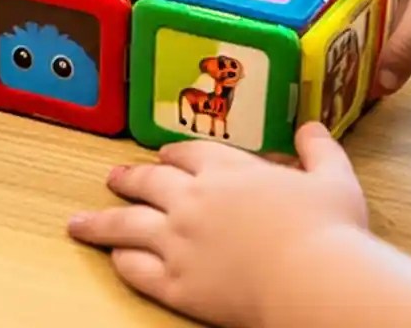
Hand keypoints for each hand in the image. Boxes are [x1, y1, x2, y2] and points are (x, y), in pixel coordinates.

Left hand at [67, 124, 367, 327]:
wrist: (314, 279)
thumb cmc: (328, 229)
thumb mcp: (332, 177)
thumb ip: (318, 149)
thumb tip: (311, 127)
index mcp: (227, 170)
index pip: (188, 153)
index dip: (171, 153)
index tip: (162, 155)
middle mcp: (193, 200)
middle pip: (148, 183)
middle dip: (128, 179)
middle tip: (112, 178)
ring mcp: (179, 242)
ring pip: (126, 225)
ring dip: (100, 220)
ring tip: (78, 222)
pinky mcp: (177, 284)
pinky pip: (137, 270)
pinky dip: (122, 261)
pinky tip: (113, 258)